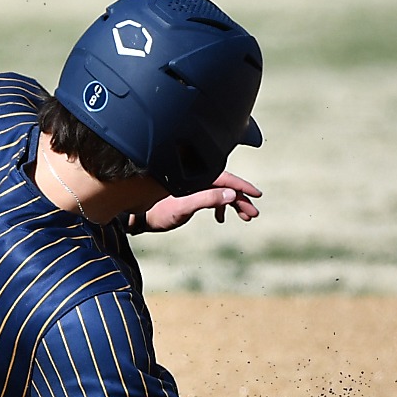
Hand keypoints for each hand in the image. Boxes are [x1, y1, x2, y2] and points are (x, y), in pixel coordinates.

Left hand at [137, 172, 260, 231]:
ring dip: (233, 204)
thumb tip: (231, 195)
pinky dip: (220, 206)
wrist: (139, 217)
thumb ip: (207, 199)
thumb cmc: (158, 211)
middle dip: (241, 199)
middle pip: (225, 186)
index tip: (257, 195)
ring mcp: (192, 186)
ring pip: (220, 192)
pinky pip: (211, 197)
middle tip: (253, 214)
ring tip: (246, 217)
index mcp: (196, 177)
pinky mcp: (189, 194)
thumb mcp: (184, 206)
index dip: (243, 186)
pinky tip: (221, 219)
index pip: (226, 179)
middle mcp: (195, 179)